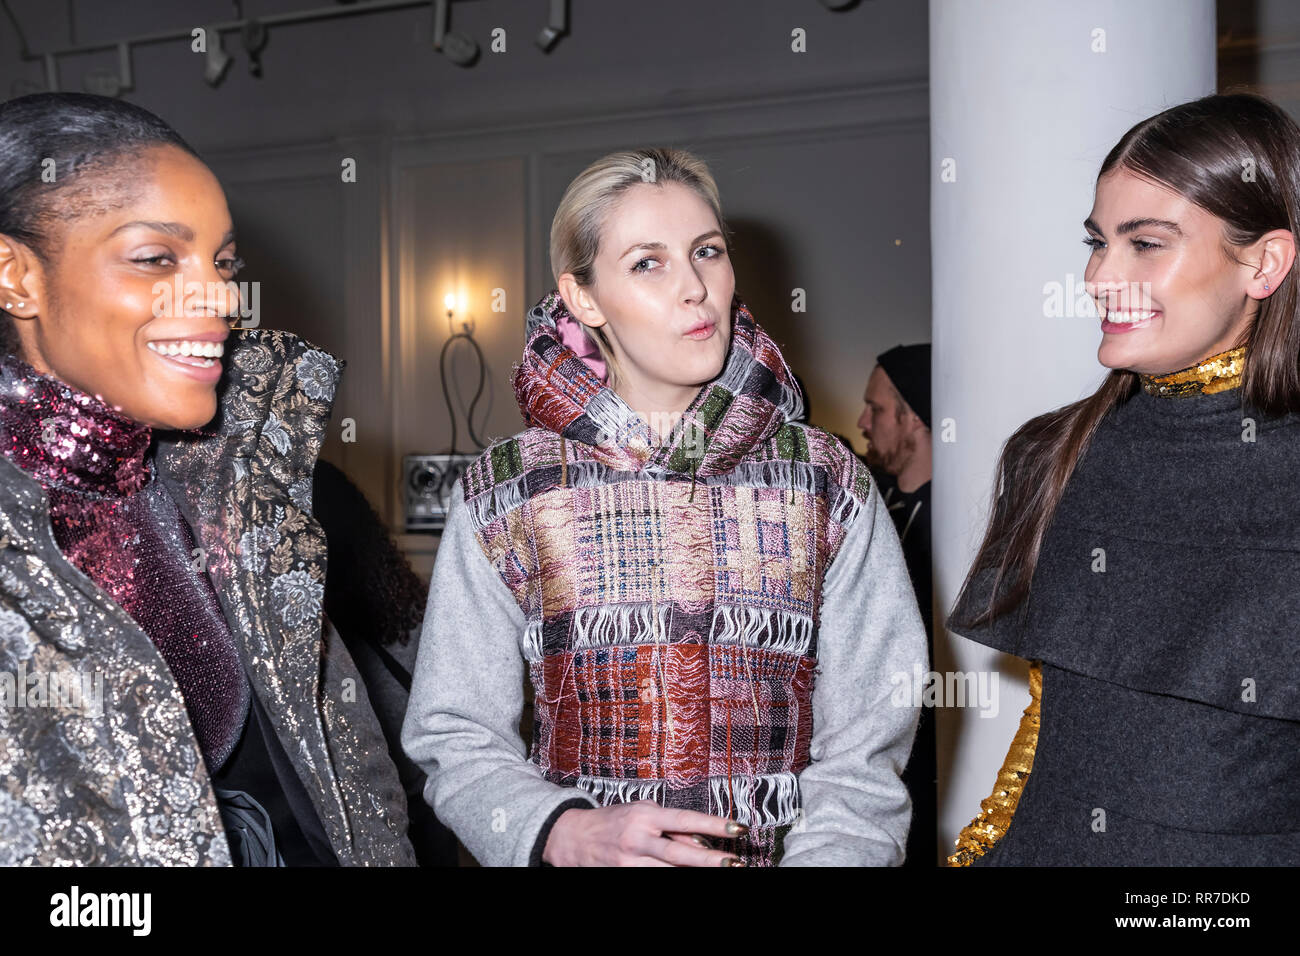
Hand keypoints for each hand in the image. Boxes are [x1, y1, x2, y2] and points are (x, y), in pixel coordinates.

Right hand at [542, 800, 747, 865]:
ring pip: (668, 872)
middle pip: (680, 854)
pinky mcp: (623, 877)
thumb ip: (669, 826)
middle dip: (710, 861)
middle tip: (735, 863)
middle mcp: (637, 840)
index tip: (737, 828)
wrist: (572, 838)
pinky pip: (653, 880)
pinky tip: (687, 876)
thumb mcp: (641, 812)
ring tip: (720, 870)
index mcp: (644, 817)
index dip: (713, 825)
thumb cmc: (611, 821)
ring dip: (695, 873)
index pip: (685, 820)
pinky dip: (672, 878)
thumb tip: (698, 839)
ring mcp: (629, 863)